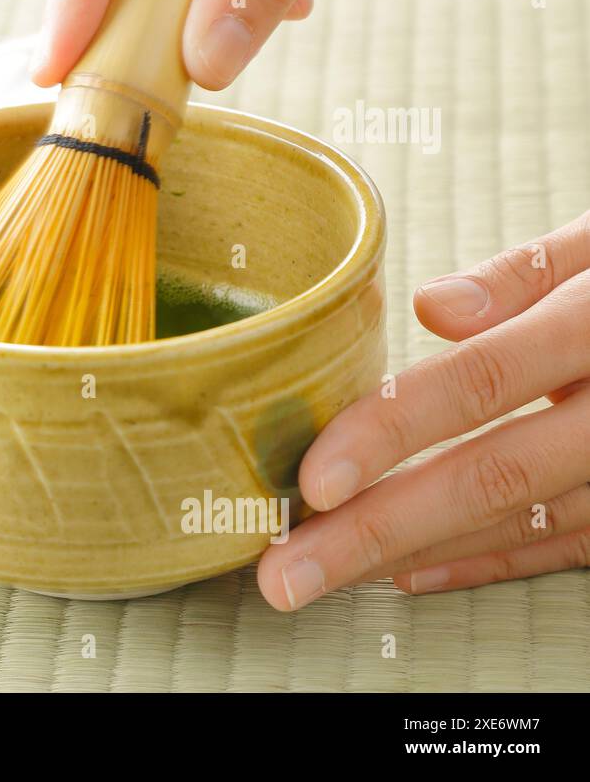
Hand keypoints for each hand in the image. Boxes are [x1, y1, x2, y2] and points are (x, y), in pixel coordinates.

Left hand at [257, 212, 589, 609]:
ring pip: (522, 522)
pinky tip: (409, 575)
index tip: (313, 480)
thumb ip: (525, 273)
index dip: (393, 432)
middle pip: (493, 476)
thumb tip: (430, 308)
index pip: (484, 380)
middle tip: (287, 574)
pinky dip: (487, 563)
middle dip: (379, 532)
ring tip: (323, 575)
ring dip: (414, 554)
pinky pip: (568, 546)